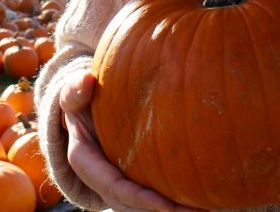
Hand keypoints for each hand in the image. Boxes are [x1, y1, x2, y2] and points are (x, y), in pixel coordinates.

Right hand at [60, 69, 204, 211]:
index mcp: (85, 162)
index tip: (167, 206)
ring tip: (206, 209)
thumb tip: (86, 80)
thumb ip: (75, 89)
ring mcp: (117, 185)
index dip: (140, 199)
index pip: (114, 188)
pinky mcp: (131, 181)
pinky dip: (173, 202)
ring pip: (143, 208)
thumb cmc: (80, 102)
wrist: (82, 112)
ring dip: (173, 211)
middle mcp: (101, 181)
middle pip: (132, 206)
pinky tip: (201, 199)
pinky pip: (151, 198)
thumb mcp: (73, 94)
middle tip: (198, 211)